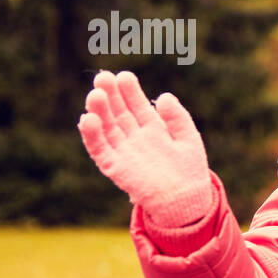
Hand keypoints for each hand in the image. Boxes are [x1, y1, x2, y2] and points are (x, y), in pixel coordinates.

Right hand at [77, 70, 213, 225]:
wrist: (186, 201)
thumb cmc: (190, 170)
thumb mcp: (188, 138)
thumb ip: (178, 118)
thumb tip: (164, 96)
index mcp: (152, 129)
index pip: (137, 105)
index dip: (130, 91)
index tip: (123, 75)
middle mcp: (135, 137)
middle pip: (118, 112)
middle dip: (110, 95)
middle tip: (103, 78)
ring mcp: (124, 151)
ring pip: (106, 128)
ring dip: (99, 112)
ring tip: (95, 95)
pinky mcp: (115, 167)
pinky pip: (100, 150)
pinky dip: (92, 136)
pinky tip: (87, 120)